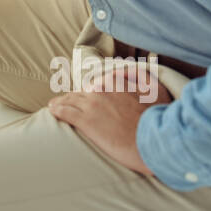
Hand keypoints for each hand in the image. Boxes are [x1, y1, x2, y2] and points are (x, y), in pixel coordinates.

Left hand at [46, 64, 172, 175]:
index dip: (92, 90)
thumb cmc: (158, 118)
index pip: (97, 84)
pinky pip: (65, 112)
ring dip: (61, 102)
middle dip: (74, 97)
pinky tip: (52, 110)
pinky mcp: (86, 121)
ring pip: (70, 100)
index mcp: (116, 83)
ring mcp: (92, 105)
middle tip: (67, 101)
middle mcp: (102, 91)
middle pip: (82, 91)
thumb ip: (144, 78)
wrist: (153, 141)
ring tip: (54, 105)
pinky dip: (57, 110)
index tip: (89, 94)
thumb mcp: (158, 91)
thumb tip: (136, 69)